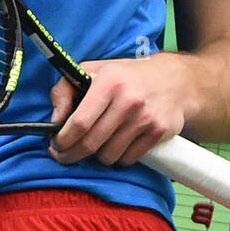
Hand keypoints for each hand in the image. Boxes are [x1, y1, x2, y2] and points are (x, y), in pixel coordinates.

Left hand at [48, 55, 187, 167]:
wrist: (175, 80)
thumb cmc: (125, 77)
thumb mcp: (92, 71)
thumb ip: (64, 90)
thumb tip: (54, 120)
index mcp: (109, 82)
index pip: (80, 122)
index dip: (63, 140)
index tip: (56, 145)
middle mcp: (129, 100)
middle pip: (91, 143)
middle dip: (72, 155)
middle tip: (65, 156)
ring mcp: (146, 117)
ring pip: (109, 155)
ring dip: (98, 156)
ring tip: (98, 144)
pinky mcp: (159, 132)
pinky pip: (129, 159)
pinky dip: (119, 158)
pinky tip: (118, 145)